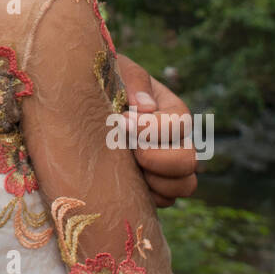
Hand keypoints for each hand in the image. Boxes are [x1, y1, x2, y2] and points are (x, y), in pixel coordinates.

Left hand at [116, 54, 197, 207]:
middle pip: (188, 161)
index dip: (151, 129)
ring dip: (155, 181)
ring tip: (129, 166)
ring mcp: (169, 167)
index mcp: (172, 111)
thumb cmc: (105, 84)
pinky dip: (149, 197)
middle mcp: (178, 141)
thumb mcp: (118, 71)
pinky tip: (127, 179)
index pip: (179, 125)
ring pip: (185, 186)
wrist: (86, 106)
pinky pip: (165, 201)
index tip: (122, 122)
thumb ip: (134, 82)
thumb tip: (146, 107)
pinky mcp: (155, 186)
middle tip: (129, 149)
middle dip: (156, 159)